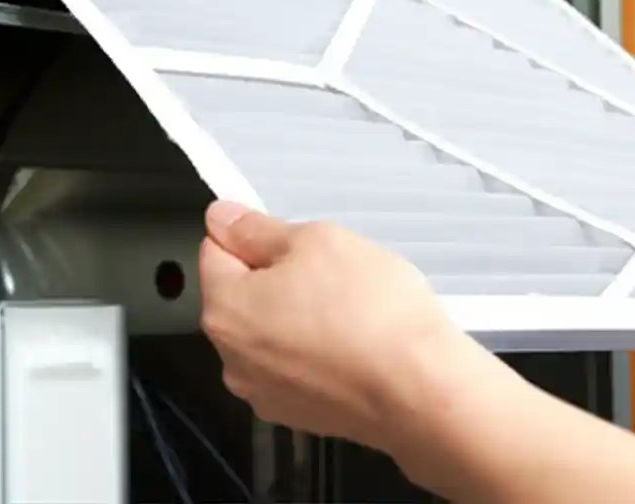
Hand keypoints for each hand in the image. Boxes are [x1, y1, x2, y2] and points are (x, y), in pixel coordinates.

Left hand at [197, 201, 489, 452]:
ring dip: (298, 316)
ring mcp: (265, 393)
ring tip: (348, 310)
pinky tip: (354, 343)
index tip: (291, 236)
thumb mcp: (318, 241)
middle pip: (242, 296)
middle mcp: (233, 359)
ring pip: (271, 333)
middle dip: (279, 278)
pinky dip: (317, 351)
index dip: (252, 234)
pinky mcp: (298, 414)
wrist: (420, 390)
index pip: (215, 251)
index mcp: (226, 310)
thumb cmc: (373, 314)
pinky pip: (297, 366)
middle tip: (331, 272)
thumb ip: (259, 230)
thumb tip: (222, 219)